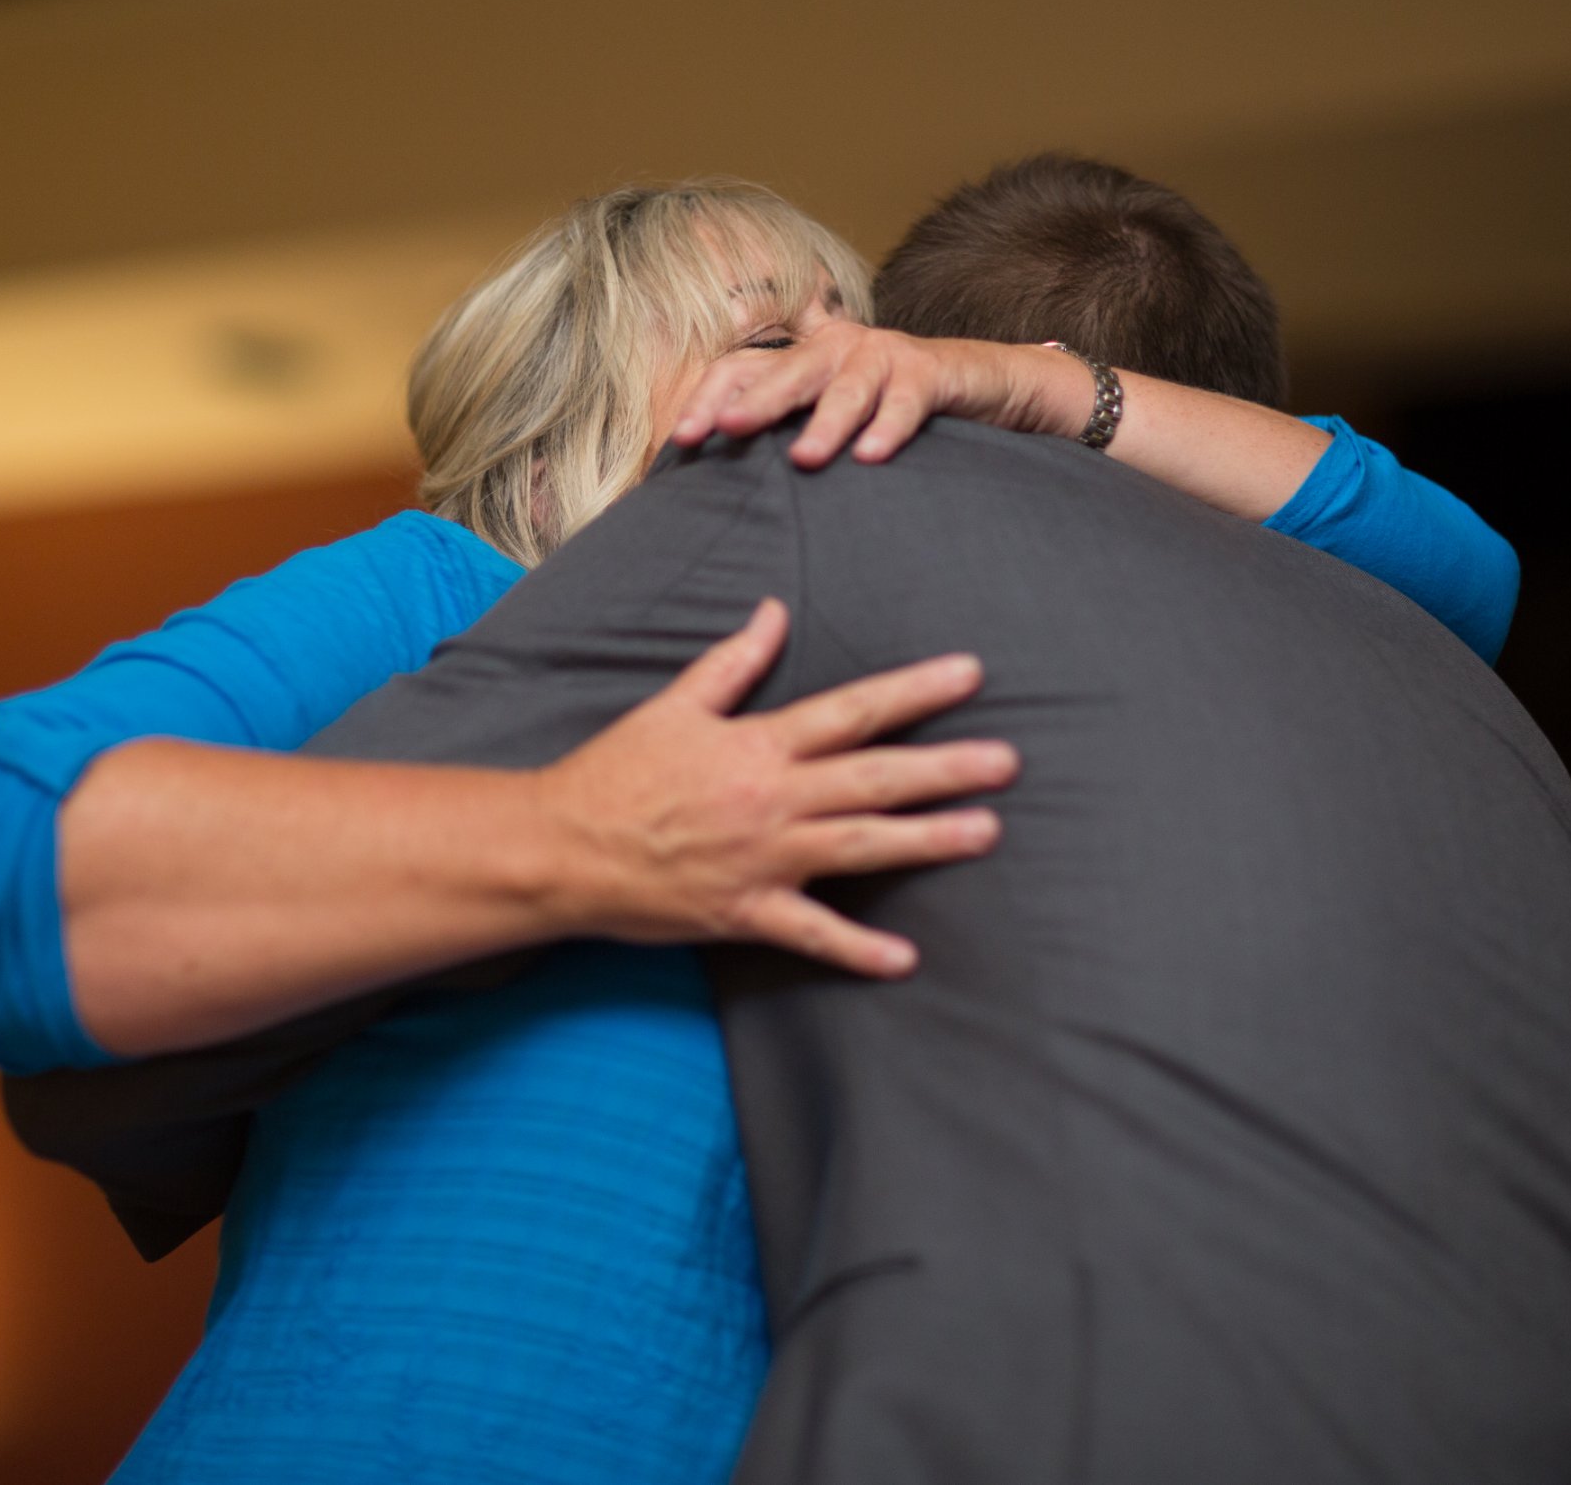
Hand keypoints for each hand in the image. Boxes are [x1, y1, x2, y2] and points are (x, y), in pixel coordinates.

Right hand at [533, 598, 1015, 974]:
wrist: (561, 848)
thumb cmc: (615, 773)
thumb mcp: (673, 705)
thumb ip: (732, 662)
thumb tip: (775, 611)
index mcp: (757, 744)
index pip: (851, 711)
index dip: (914, 691)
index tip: (970, 674)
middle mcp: (771, 799)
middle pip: (873, 778)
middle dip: (946, 768)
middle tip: (1008, 761)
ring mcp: (762, 859)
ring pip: (860, 847)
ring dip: (927, 840)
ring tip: (986, 832)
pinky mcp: (744, 912)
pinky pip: (810, 934)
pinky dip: (857, 950)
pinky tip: (905, 960)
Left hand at [668, 314, 1089, 468]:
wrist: (983, 384)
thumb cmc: (893, 409)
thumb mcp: (833, 418)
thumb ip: (788, 433)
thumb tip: (722, 487)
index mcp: (803, 358)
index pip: (741, 368)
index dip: (709, 399)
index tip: (684, 440)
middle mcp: (837, 348)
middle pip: (786, 372)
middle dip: (755, 403)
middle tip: (726, 431)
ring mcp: (883, 356)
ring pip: (845, 388)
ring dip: (824, 423)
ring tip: (804, 458)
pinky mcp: (930, 373)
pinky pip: (905, 403)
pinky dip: (888, 429)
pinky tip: (872, 457)